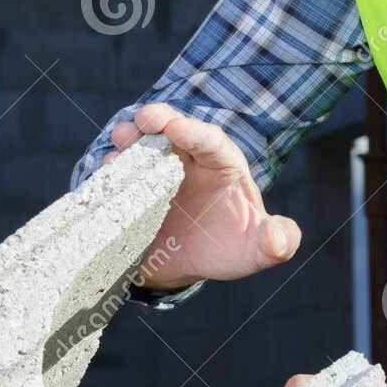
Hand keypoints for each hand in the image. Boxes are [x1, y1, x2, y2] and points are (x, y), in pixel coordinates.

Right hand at [102, 102, 300, 290]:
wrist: (190, 266)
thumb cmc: (229, 248)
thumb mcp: (257, 249)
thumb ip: (277, 242)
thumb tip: (280, 239)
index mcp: (222, 165)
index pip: (211, 141)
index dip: (193, 132)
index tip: (174, 127)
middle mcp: (187, 162)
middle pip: (173, 131)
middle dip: (158, 120)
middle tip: (143, 119)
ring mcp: (155, 174)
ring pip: (142, 147)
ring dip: (130, 140)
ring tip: (120, 138)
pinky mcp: (131, 191)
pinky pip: (119, 178)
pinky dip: (111, 172)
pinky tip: (106, 171)